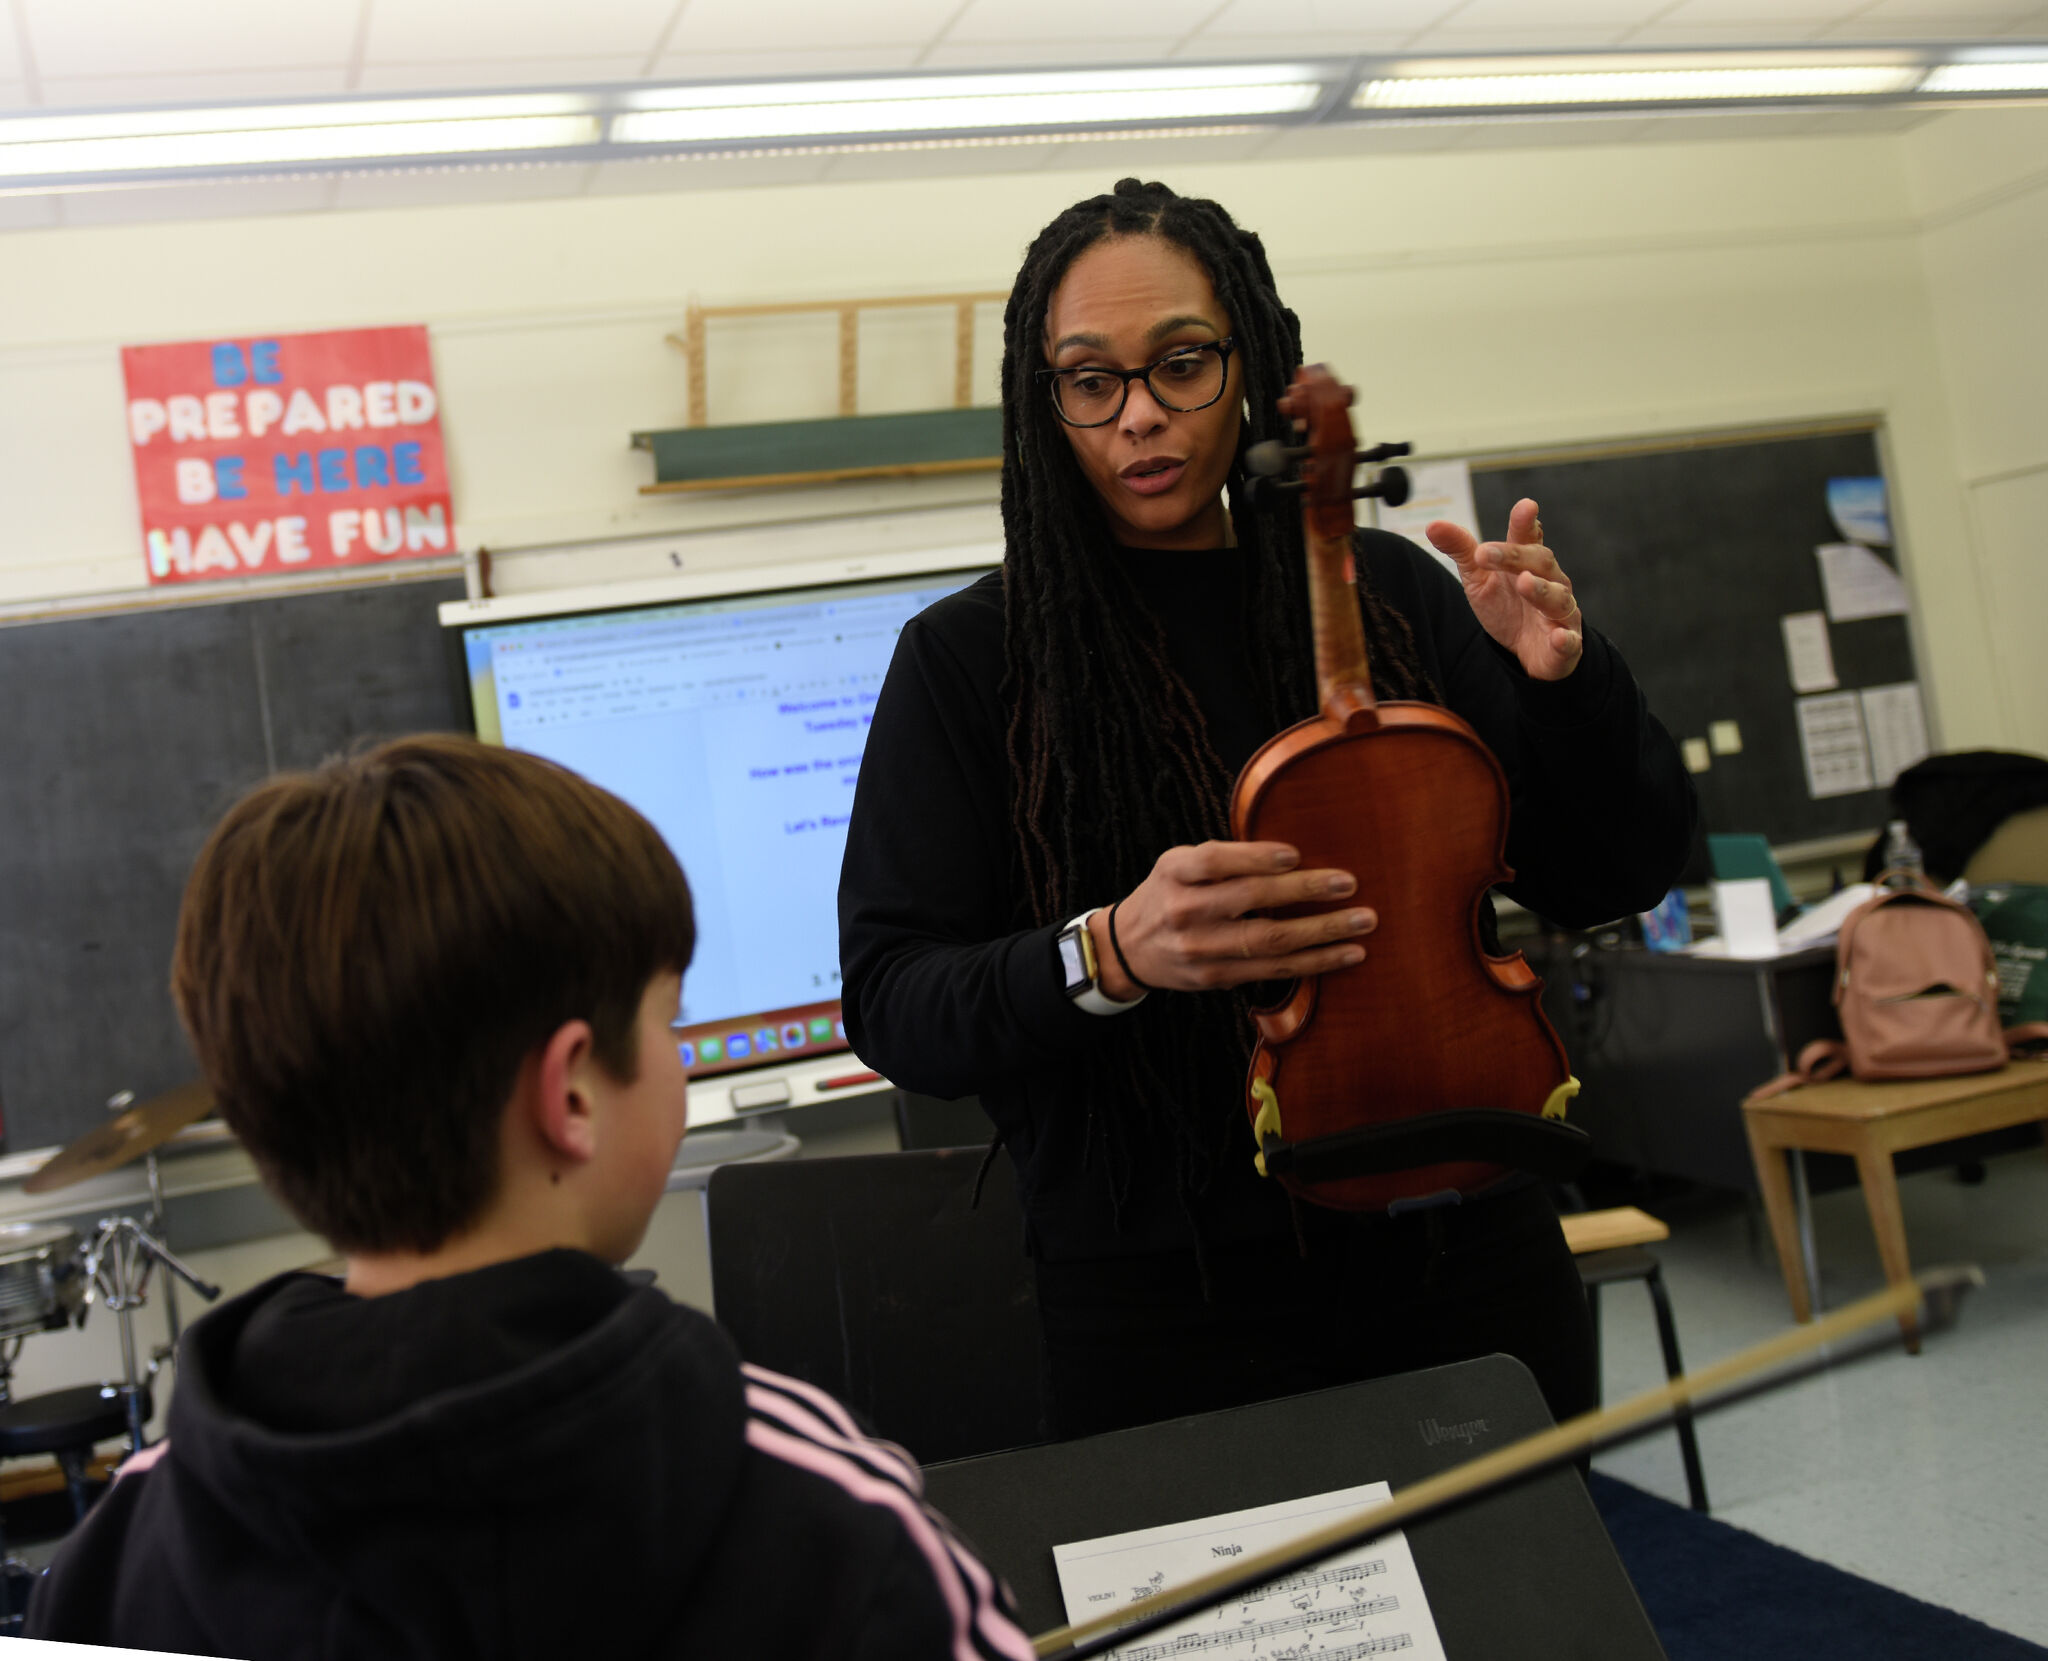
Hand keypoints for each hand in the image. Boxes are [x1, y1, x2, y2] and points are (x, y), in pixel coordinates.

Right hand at [1089, 841, 1375, 998]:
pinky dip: (1315, 962)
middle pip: (1250, 900)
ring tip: (1362, 923)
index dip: (1256, 857)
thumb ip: (1223, 859)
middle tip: (1348, 883)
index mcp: (1175, 873)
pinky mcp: (1218, 978)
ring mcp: (1201, 949)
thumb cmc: (1169, 893)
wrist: (1130, 947)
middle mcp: (1184, 911)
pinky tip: (1345, 954)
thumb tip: (1293, 856)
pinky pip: (1274, 970)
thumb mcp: (1179, 864)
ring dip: (1323, 933)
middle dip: (1305, 891)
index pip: (1216, 861)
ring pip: (1269, 942)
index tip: (1295, 854)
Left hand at [1425, 497, 1583, 680]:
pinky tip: (1558, 638)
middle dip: (1516, 556)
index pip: (1529, 537)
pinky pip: (1569, 640)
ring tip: (1523, 583)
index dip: (1526, 523)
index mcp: (1527, 562)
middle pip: (1540, 562)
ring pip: (1557, 598)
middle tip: (1487, 554)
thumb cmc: (1506, 606)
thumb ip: (1461, 550)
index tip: (1525, 506)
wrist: (1526, 652)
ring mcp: (1560, 612)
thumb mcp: (1478, 577)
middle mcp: (1551, 581)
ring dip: (1541, 590)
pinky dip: (1565, 639)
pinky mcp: (1566, 643)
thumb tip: (1433, 525)